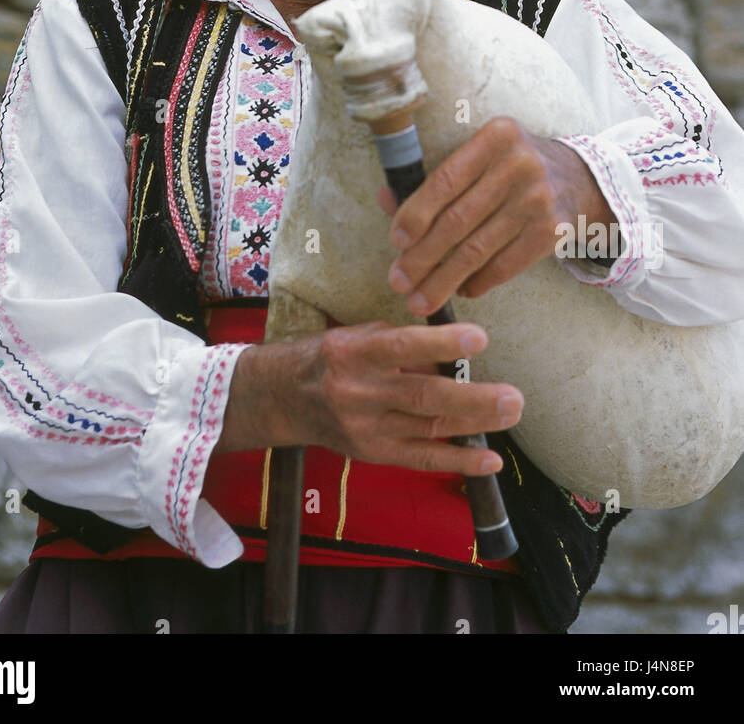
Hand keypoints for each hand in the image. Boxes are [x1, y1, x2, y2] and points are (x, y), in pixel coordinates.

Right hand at [217, 321, 522, 475]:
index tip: (480, 338)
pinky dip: (457, 460)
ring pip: (427, 428)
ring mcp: (364, 428)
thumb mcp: (354, 334)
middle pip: (423, 396)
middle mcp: (357, 392)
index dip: (441, 343)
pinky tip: (490, 460)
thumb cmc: (326, 356)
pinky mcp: (370, 453)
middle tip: (513, 396)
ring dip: (475, 425)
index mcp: (352, 352)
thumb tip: (449, 349)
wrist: (281, 397)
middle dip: (473, 398)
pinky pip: (420, 458)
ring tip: (511, 414)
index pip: (402, 347)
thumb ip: (399, 341)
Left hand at [379, 116, 616, 315]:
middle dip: (422, 257)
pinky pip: (505, 265)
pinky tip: (460, 291)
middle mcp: (519, 164)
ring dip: (443, 280)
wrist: (578, 179)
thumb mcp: (480, 158)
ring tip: (420, 300)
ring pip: (478, 249)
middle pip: (458, 220)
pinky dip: (478, 282)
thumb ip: (435, 179)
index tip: (395, 242)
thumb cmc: (512, 168)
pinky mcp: (553, 231)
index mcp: (495, 137)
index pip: (445, 180)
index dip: (415, 214)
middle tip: (397, 282)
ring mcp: (539, 199)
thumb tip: (386, 201)